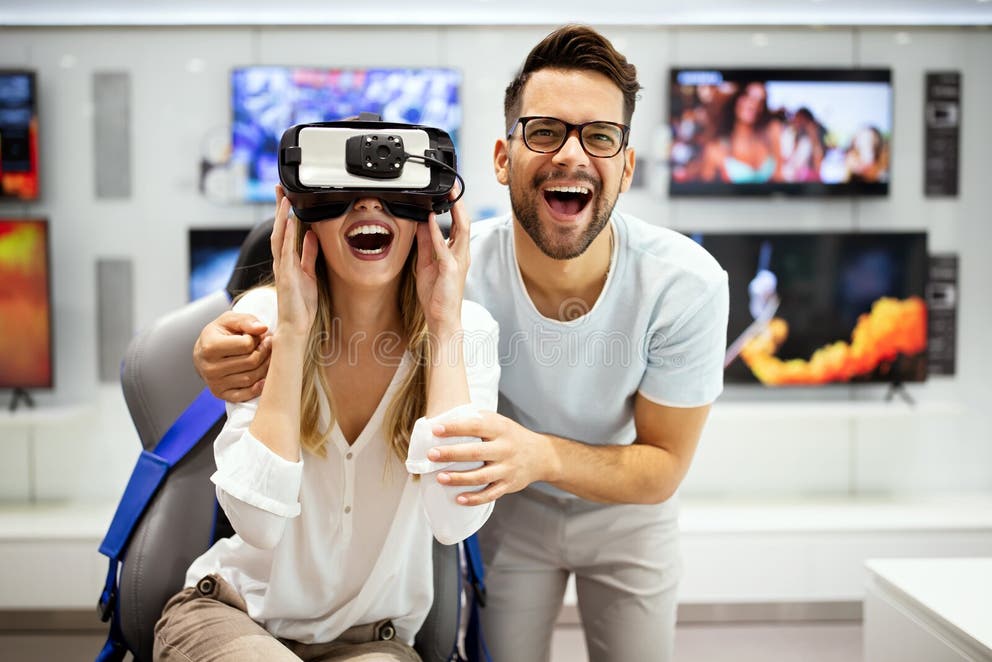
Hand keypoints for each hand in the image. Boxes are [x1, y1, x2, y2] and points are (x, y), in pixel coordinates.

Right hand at [193, 311, 270, 401]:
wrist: (203, 352)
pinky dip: (258, 388)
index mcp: (210, 346)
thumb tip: (263, 328)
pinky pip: (245, 395)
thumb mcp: (230, 320)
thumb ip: (247, 321)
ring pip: (252, 378)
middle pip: (251, 362)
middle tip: (268, 346)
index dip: (257, 339)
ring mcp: (214, 383)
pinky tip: (264, 378)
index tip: (257, 336)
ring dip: (264, 367)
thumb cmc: (219, 334)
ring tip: (266, 357)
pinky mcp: (220, 394)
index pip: (247, 345)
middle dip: (264, 352)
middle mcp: (210, 367)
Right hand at [271, 187, 318, 337]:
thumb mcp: (310, 273)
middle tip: (279, 188)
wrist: (296, 325)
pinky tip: (289, 222)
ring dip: (280, 217)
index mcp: (287, 261)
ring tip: (284, 199)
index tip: (285, 195)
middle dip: (278, 208)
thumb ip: (309, 254)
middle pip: (277, 229)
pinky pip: (286, 252)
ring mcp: (282, 268)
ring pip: (278, 237)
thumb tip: (312, 235)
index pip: (283, 231)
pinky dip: (287, 236)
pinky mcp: (286, 276)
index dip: (283, 213)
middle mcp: (282, 262)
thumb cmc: (301, 304)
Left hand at [415, 194, 469, 335]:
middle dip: (458, 202)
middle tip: (453, 185)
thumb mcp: (426, 263)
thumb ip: (425, 243)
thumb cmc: (437, 295)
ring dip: (454, 211)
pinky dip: (437, 233)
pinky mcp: (451, 270)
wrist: (442, 318)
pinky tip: (430, 221)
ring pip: (461, 230)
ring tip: (448, 195)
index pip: (458, 223)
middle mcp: (461, 254)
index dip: (454, 206)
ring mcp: (458, 261)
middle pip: (464, 221)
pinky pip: (444, 247)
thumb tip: (420, 224)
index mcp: (456, 252)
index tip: (448, 191)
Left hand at [428, 411, 551, 505]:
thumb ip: (478, 419)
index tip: (435, 429)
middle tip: (431, 455)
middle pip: (475, 453)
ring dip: (459, 478)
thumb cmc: (512, 436)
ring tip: (439, 478)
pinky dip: (474, 498)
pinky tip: (459, 498)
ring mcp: (507, 468)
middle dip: (451, 454)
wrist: (542, 455)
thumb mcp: (500, 422)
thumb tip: (447, 418)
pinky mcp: (508, 485)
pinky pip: (490, 494)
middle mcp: (505, 448)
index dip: (455, 427)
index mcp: (500, 429)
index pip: (476, 426)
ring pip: (481, 476)